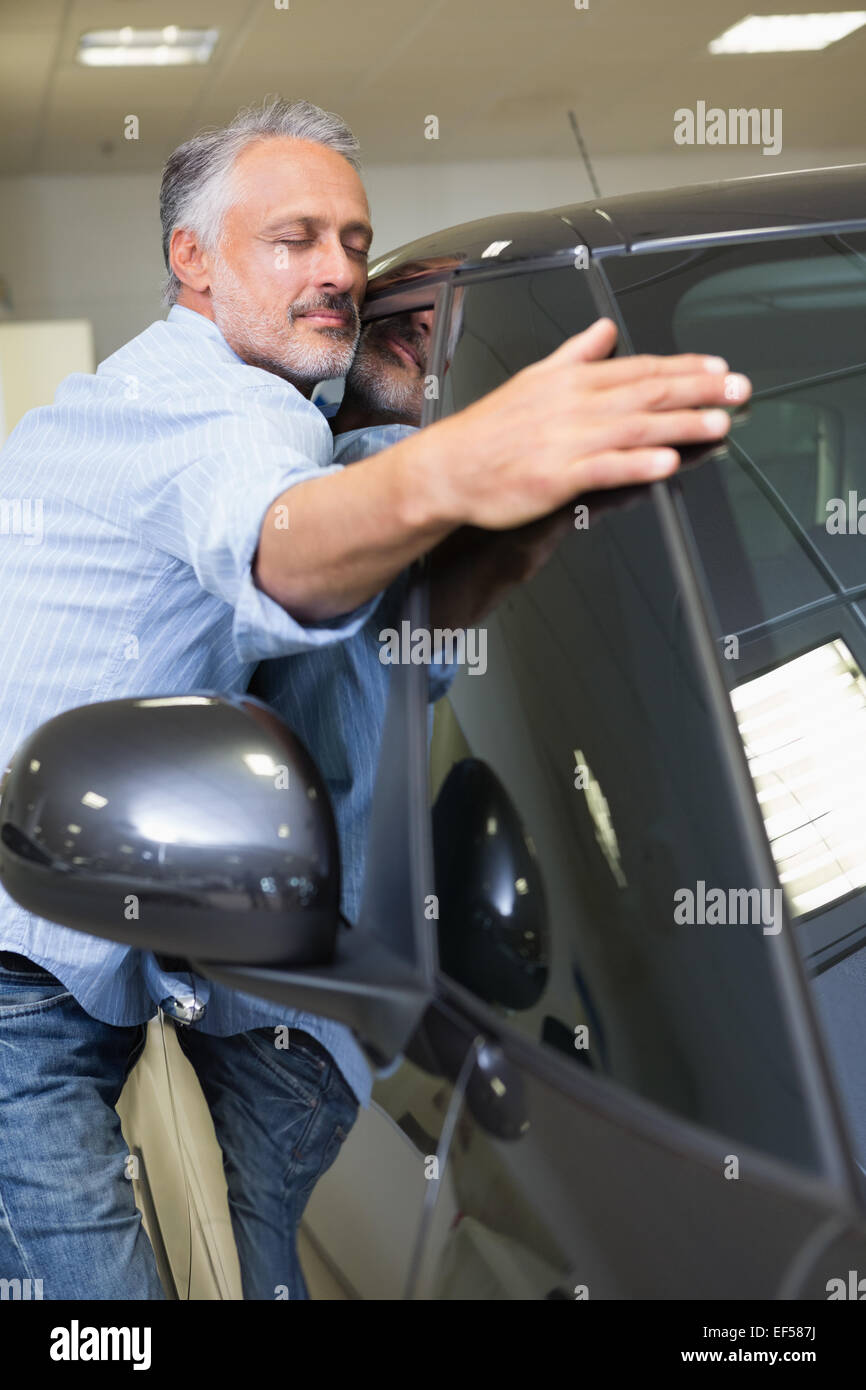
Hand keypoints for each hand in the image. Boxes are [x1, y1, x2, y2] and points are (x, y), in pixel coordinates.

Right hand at [428, 318, 749, 529]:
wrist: (450, 467)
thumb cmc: (489, 430)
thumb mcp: (533, 377)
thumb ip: (575, 354)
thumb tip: (605, 331)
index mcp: (572, 380)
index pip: (639, 367)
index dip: (684, 366)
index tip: (718, 368)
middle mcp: (575, 405)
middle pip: (648, 392)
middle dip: (699, 391)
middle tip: (738, 391)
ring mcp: (568, 440)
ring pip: (636, 427)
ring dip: (682, 424)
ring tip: (718, 424)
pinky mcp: (558, 475)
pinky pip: (606, 466)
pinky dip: (639, 462)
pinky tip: (667, 461)